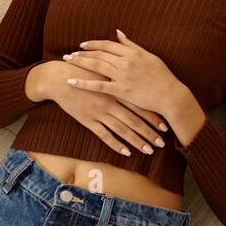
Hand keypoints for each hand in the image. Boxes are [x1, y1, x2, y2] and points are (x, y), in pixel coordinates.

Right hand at [33, 59, 167, 156]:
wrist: (60, 79)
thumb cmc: (83, 74)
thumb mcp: (103, 73)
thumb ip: (119, 78)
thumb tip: (134, 83)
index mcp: (117, 89)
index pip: (140, 105)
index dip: (153, 116)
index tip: (165, 126)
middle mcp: (111, 102)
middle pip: (134, 119)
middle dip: (149, 132)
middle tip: (162, 143)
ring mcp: (100, 112)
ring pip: (122, 129)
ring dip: (136, 141)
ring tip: (149, 150)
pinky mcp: (88, 121)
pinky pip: (105, 135)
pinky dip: (116, 144)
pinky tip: (126, 152)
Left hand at [63, 29, 192, 126]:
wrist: (170, 95)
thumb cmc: (162, 76)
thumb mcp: (150, 56)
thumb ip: (132, 45)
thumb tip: (119, 33)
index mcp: (132, 53)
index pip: (108, 45)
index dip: (93, 44)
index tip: (82, 45)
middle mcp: (126, 62)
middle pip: (99, 54)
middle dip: (82, 53)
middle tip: (70, 54)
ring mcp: (123, 76)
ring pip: (96, 66)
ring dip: (80, 62)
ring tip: (68, 62)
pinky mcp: (121, 90)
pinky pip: (98, 85)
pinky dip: (84, 83)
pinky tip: (72, 81)